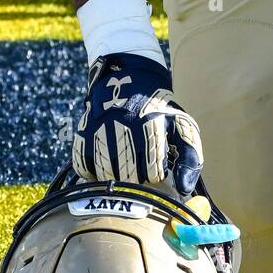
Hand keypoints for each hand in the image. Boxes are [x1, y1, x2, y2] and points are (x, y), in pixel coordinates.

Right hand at [72, 53, 202, 196]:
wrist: (128, 82)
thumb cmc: (158, 113)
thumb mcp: (181, 128)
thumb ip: (190, 159)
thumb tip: (185, 190)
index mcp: (150, 127)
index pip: (154, 174)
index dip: (158, 172)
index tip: (158, 162)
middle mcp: (123, 128)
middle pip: (129, 177)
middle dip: (138, 177)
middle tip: (141, 165)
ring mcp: (99, 131)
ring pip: (107, 176)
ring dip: (117, 176)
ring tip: (125, 163)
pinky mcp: (82, 135)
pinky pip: (84, 169)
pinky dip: (94, 171)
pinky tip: (106, 160)